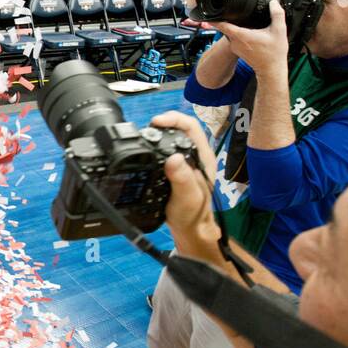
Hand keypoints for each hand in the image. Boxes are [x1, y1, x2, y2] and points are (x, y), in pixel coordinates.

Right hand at [150, 111, 222, 260]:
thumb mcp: (188, 198)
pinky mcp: (175, 168)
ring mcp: (185, 161)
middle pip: (179, 128)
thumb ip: (183, 179)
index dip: (173, 119)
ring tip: (144, 137)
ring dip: (159, 134)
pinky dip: (155, 146)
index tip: (156, 122)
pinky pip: (165, 150)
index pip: (190, 126)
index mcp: (202, 157)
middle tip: (147, 129)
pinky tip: (146, 150)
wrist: (190, 228)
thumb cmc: (193, 215)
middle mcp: (195, 155)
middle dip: (163, 123)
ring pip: (172, 138)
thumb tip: (174, 158)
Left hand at [212, 0, 288, 75]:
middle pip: (226, 27)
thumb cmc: (273, 54)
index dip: (215, 18)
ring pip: (231, 33)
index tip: (211, 12)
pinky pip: (234, 39)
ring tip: (243, 21)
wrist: (271, 70)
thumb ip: (277, 14)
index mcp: (241, 36)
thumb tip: (274, 3)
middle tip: (232, 11)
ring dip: (235, 27)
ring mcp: (235, 48)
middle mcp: (235, 42)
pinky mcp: (238, 51)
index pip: (222, 25)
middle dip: (228, 19)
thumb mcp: (279, 31)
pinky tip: (249, 31)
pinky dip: (239, 34)